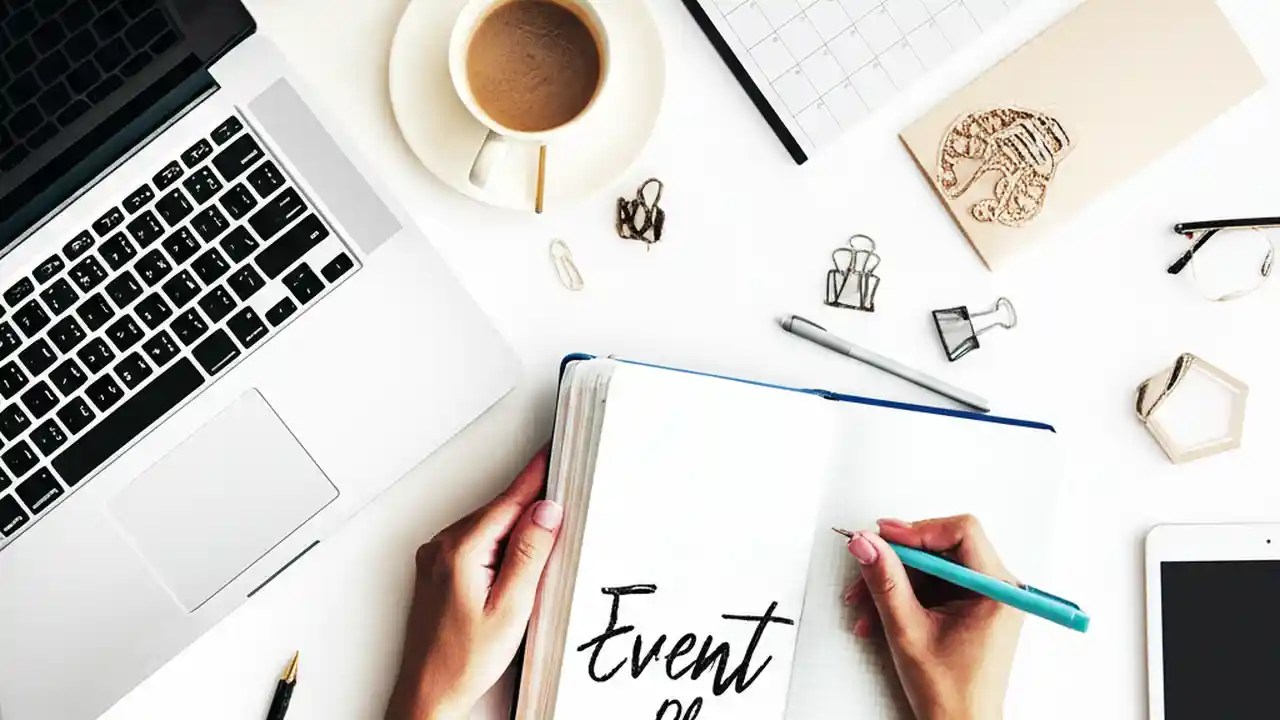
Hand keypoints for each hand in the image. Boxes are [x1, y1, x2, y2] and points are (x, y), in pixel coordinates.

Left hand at [385, 450, 563, 719]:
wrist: (428, 692)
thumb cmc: (462, 661)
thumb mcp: (511, 607)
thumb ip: (530, 554)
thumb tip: (545, 512)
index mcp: (461, 550)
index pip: (509, 500)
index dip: (536, 474)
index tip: (554, 452)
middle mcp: (442, 546)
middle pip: (499, 510)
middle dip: (532, 506)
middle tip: (565, 502)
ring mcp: (436, 557)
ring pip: (488, 526)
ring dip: (515, 530)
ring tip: (537, 558)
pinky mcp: (437, 569)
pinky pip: (475, 541)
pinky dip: (498, 544)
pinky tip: (512, 567)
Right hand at [843, 515, 1021, 719]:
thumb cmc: (950, 695)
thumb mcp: (909, 631)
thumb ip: (886, 582)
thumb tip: (867, 544)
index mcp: (997, 591)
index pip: (962, 532)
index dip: (918, 530)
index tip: (884, 537)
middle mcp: (996, 589)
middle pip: (941, 548)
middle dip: (897, 562)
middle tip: (866, 567)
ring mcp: (983, 599)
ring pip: (930, 569)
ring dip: (893, 583)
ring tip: (864, 605)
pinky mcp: (969, 608)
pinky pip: (932, 586)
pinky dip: (903, 597)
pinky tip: (878, 615)